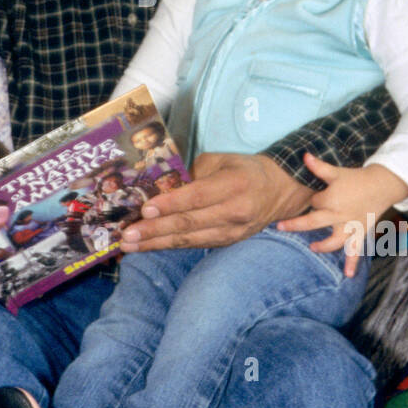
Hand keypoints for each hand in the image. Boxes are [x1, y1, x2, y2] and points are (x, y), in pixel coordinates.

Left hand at [119, 152, 312, 251]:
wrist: (280, 190)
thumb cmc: (244, 169)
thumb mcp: (221, 160)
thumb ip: (193, 174)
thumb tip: (161, 188)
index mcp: (234, 185)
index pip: (197, 197)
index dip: (170, 204)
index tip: (145, 210)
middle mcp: (235, 211)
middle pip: (189, 223)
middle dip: (154, 231)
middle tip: (127, 236)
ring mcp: (233, 232)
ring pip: (190, 240)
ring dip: (157, 244)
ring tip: (130, 246)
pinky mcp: (228, 242)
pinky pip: (196, 245)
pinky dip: (170, 246)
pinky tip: (150, 246)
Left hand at [276, 154, 407, 276]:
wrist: (382, 185)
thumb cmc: (356, 178)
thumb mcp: (337, 172)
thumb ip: (319, 167)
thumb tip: (303, 155)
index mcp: (331, 199)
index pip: (313, 203)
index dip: (309, 202)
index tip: (309, 201)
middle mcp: (339, 214)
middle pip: (313, 222)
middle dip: (296, 225)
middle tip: (279, 227)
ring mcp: (350, 226)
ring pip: (334, 241)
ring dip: (322, 246)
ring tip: (312, 248)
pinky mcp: (360, 233)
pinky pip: (356, 250)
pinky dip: (352, 263)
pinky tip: (348, 275)